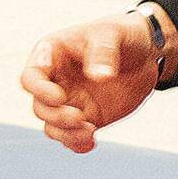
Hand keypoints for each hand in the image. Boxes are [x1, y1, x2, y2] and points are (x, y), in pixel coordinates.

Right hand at [20, 12, 177, 152]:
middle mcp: (55, 81)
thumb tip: (99, 76)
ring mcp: (69, 101)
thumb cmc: (122, 35)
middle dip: (56, 117)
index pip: (31, 77)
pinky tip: (90, 144)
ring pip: (52, 125)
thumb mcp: (113, 34)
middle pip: (39, 107)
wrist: (146, 54)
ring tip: (89, 133)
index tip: (60, 97)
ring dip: (65, 134)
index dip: (39, 91)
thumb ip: (104, 52)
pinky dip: (76, 143)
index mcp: (51, 55)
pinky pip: (71, 135)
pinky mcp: (85, 117)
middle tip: (80, 118)